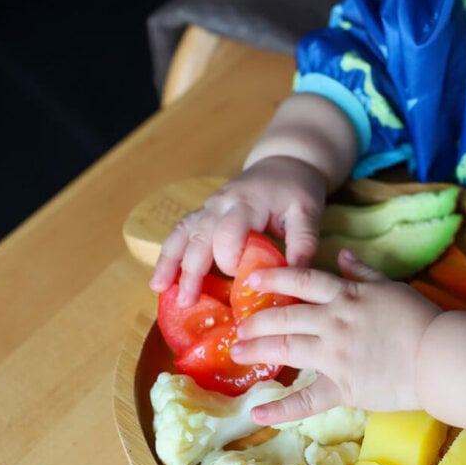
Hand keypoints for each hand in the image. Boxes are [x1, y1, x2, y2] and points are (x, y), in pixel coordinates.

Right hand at [149, 155, 327, 305]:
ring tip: (158, 288)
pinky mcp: (204, 213)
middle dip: (190, 270)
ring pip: (182, 232)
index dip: (230, 261)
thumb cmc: (296, 189)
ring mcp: (209, 207)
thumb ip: (303, 242)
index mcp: (246, 203)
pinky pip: (181, 232)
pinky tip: (162, 277)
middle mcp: (221, 203)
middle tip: (187, 301)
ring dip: (169, 260)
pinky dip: (169, 253)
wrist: (284, 163)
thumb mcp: (308, 212)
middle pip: (198, 237)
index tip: (242, 281)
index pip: (228, 235)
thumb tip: (296, 276)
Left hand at [231, 249, 442, 423]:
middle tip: (239, 327)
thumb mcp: (390, 286)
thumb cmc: (420, 318)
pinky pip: (306, 400)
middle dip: (256, 321)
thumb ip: (363, 272)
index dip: (274, 277)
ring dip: (258, 351)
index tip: (251, 280)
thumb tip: (342, 253)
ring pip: (286, 350)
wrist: (439, 356)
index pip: (302, 280)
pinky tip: (257, 412)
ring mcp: (336, 356)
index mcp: (346, 295)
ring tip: (238, 353)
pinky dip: (280, 408)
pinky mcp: (343, 388)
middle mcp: (334, 322)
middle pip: (285, 317)